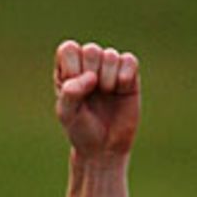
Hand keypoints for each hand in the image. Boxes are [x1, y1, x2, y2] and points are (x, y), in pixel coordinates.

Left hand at [54, 40, 139, 160]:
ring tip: (106, 95)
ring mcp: (110, 67)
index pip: (69, 49)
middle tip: (92, 95)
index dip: (73, 69)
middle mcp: (89, 64)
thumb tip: (90, 77)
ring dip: (107, 80)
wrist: (104, 147)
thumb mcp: (67, 115)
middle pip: (91, 50)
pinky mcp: (129, 72)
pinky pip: (129, 61)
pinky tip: (121, 90)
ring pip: (110, 55)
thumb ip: (69, 94)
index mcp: (68, 70)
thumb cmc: (81, 130)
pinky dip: (124, 77)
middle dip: (91, 75)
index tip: (75, 91)